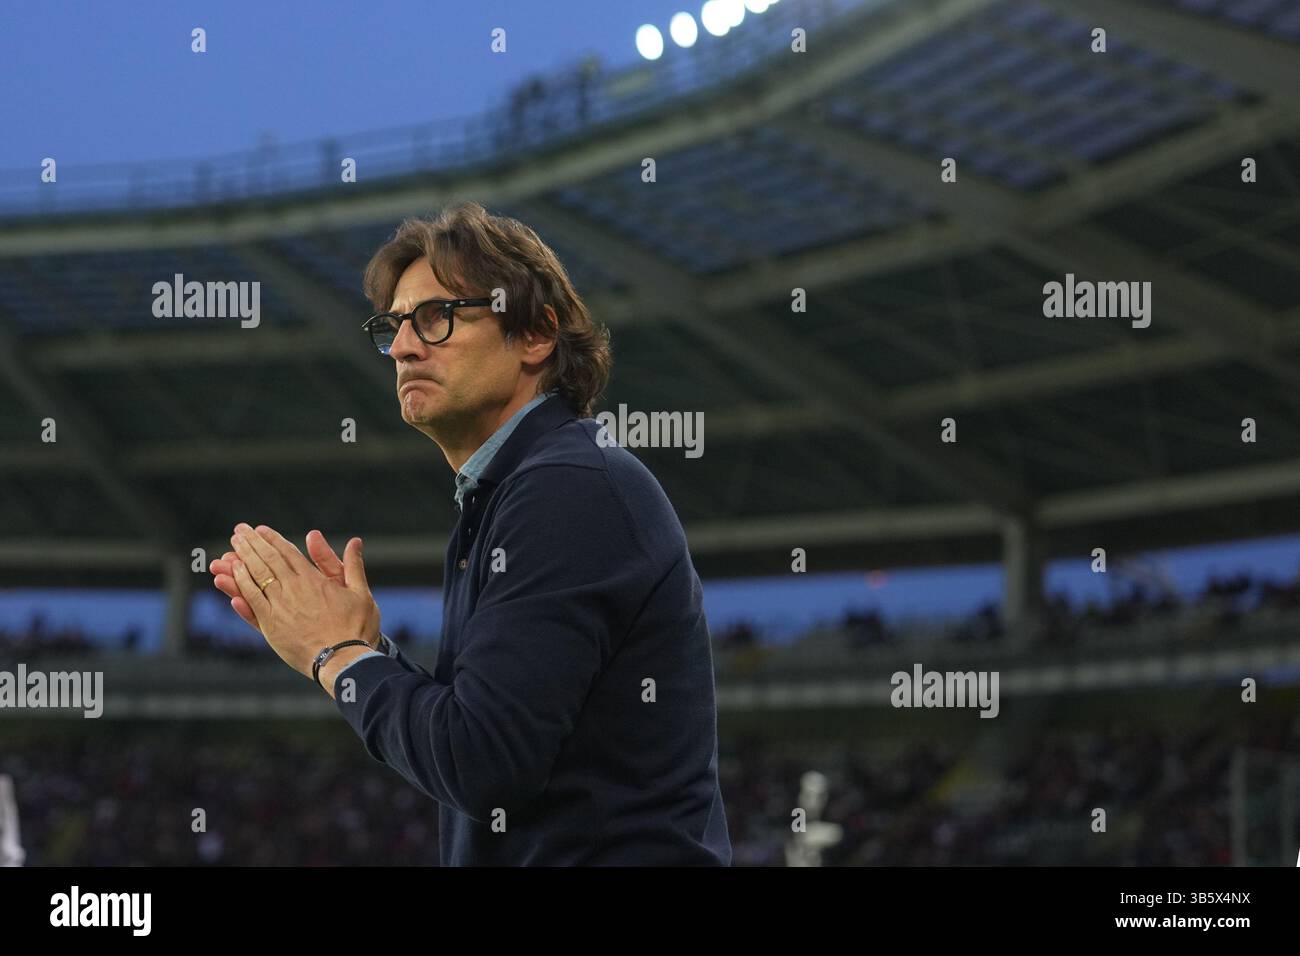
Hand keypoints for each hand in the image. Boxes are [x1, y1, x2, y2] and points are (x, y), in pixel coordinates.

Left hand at [218, 522, 380, 677]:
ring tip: (230, 548)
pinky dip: (240, 585)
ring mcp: (280, 607)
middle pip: (268, 560)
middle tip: (239, 531)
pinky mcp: (271, 625)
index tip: (260, 529)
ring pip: (256, 576)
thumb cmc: (356, 628)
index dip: (273, 539)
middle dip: (252, 543)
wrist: (343, 659)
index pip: (288, 552)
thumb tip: (355, 541)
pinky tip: (230, 576)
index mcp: (314, 580)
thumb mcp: (361, 593)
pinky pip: (252, 600)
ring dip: (242, 559)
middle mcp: (294, 589)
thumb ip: (353, 565)